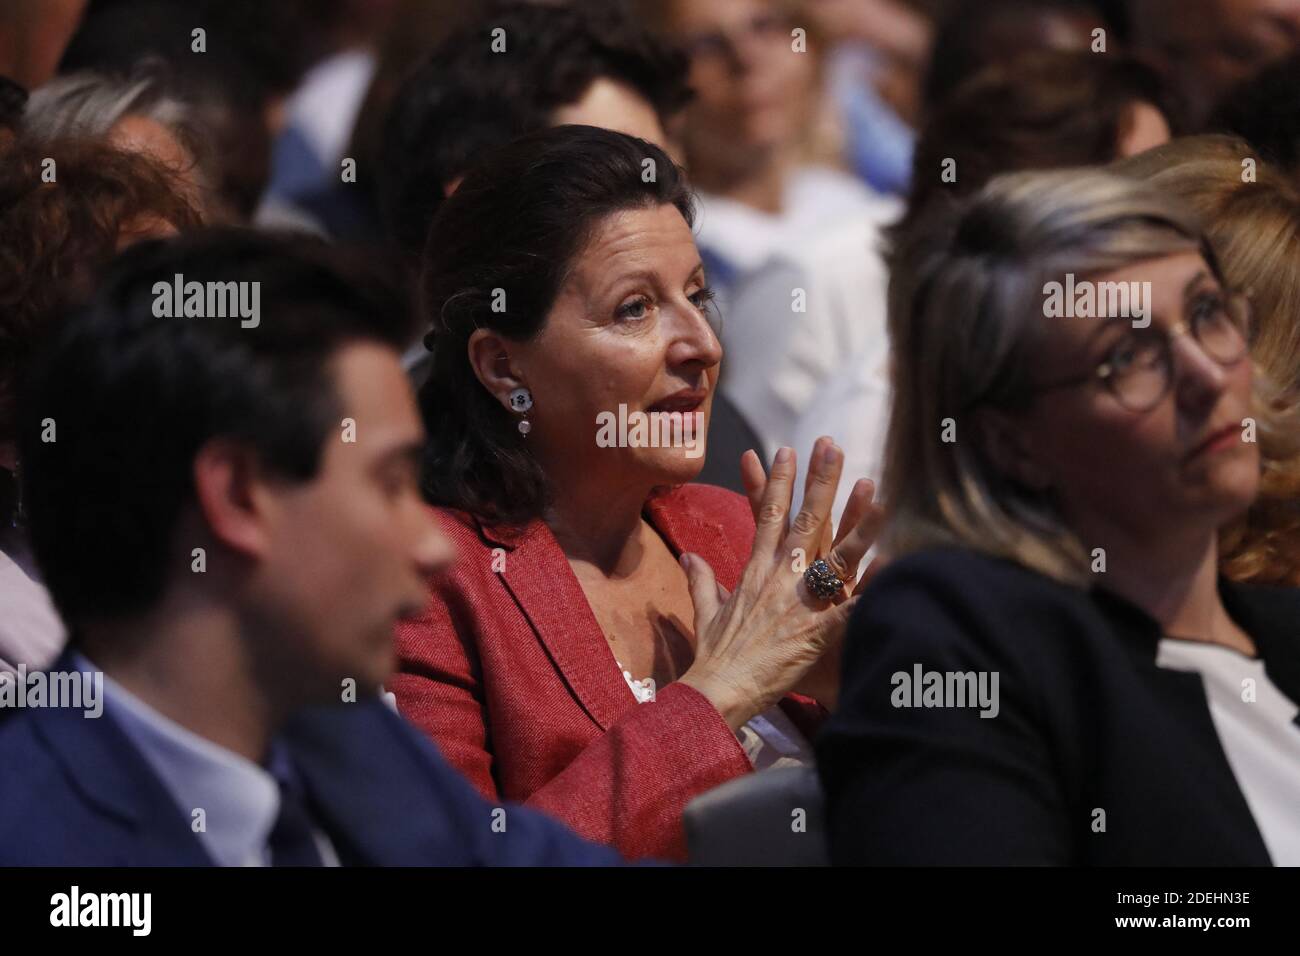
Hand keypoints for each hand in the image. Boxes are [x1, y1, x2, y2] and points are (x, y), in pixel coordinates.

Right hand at [677, 441, 879, 728]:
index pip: (769, 516)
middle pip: (804, 520)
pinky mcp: (816, 633)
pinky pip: (851, 607)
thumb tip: (687, 555)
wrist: (717, 691)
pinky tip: (895, 567)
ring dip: (860, 525)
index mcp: (755, 571)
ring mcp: (799, 603)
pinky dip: (873, 588)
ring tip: (882, 494)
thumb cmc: (713, 657)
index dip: (778, 481)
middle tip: (834, 445)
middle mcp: (778, 578)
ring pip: (835, 556)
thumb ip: (701, 580)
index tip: (786, 451)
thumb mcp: (705, 612)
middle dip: (820, 481)